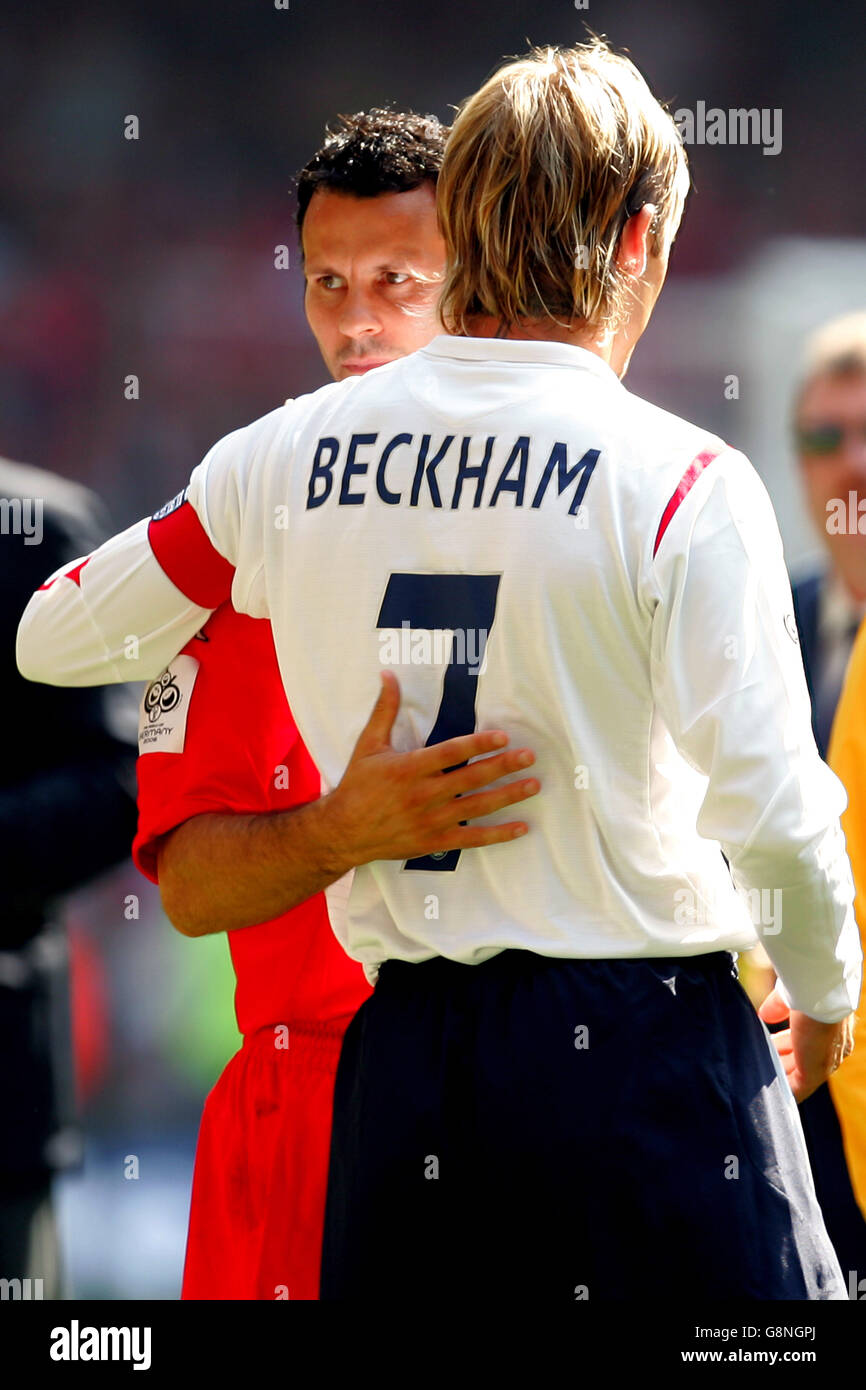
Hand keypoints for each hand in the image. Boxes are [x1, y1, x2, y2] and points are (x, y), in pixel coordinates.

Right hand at [325, 670, 539, 867]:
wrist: (343, 832)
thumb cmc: (357, 786)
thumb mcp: (368, 745)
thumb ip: (384, 710)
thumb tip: (388, 674)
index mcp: (409, 768)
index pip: (451, 752)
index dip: (478, 744)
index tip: (503, 737)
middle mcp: (423, 795)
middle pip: (471, 779)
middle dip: (503, 766)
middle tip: (529, 756)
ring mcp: (430, 821)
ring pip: (477, 807)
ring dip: (508, 796)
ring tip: (534, 785)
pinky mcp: (434, 842)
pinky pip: (472, 838)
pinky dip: (498, 835)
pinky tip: (521, 827)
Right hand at [758, 987, 854, 1103]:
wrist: (820, 990)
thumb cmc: (807, 987)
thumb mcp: (790, 997)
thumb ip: (778, 1007)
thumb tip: (764, 1016)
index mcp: (831, 1029)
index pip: (806, 1044)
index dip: (784, 1044)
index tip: (766, 1044)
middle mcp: (833, 1048)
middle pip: (802, 1061)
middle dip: (780, 1061)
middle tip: (757, 1060)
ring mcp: (825, 1061)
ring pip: (799, 1075)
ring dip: (778, 1075)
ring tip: (756, 1074)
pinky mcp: (815, 1071)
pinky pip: (798, 1088)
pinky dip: (784, 1091)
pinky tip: (769, 1096)